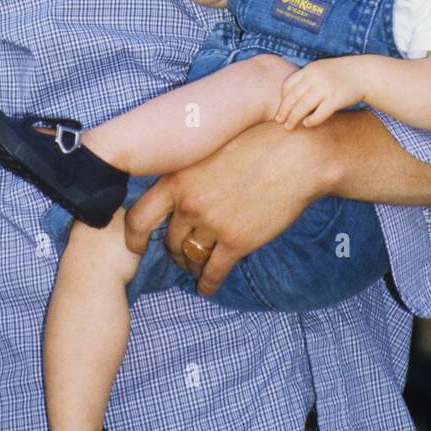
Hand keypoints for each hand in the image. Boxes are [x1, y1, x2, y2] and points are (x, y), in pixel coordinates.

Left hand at [123, 121, 332, 295]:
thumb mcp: (211, 150)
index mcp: (178, 178)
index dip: (134, 237)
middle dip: (174, 250)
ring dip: (191, 266)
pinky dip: (207, 284)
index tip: (137, 245)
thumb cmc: (257, 144)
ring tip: (196, 267)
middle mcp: (190, 204)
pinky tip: (207, 287)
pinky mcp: (237, 242)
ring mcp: (213, 225)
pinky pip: (212, 272)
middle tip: (180, 253)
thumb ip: (190, 172)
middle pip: (169, 241)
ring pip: (190, 258)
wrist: (297, 154)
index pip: (138, 217)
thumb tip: (174, 190)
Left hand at [273, 57, 364, 128]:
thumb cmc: (340, 74)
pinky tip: (307, 124)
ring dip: (294, 118)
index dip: (283, 98)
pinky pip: (320, 112)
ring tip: (288, 127)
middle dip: (284, 110)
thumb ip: (307, 79)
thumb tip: (292, 95)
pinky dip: (312, 120)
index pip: (288, 84)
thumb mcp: (321, 69)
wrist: (364, 73)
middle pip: (293, 97)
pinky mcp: (336, 99)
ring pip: (303, 106)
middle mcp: (316, 78)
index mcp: (310, 69)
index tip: (281, 108)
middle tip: (278, 121)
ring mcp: (326, 88)